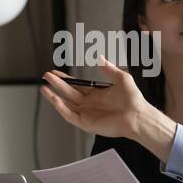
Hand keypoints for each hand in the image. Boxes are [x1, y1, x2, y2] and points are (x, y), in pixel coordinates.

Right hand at [40, 59, 177, 160]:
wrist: (137, 115)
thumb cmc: (133, 100)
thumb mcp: (121, 78)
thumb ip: (109, 68)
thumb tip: (100, 58)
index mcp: (96, 94)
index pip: (76, 86)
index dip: (66, 79)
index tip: (56, 72)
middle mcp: (90, 104)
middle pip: (68, 93)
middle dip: (57, 84)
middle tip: (46, 76)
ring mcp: (87, 114)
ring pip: (66, 104)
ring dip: (54, 96)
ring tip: (44, 87)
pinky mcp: (86, 124)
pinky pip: (70, 115)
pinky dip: (61, 108)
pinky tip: (55, 99)